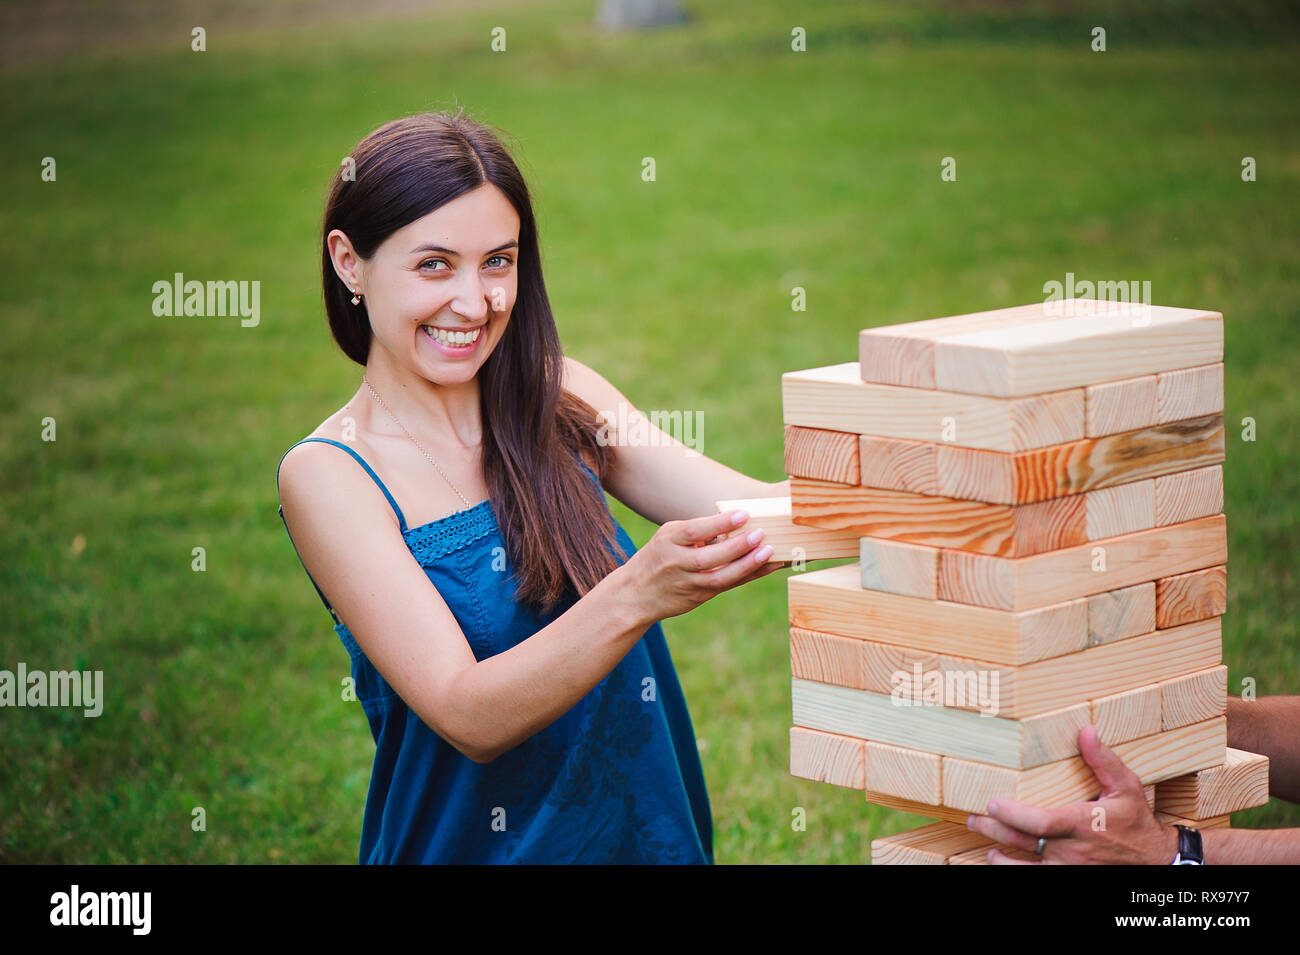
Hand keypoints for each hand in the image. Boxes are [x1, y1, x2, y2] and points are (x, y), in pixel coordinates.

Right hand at [619, 509, 780, 621]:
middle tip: (760, 534)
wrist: (635, 595)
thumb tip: (734, 522)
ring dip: (747, 565)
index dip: (720, 523)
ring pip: (721, 577)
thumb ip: (696, 532)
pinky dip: (750, 575)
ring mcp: (688, 583)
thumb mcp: (668, 537)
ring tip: (768, 552)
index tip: (743, 514)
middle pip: (708, 557)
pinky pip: (728, 585)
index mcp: (668, 541)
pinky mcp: (699, 597)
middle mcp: (677, 563)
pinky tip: (768, 566)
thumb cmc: (658, 557)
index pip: (695, 531)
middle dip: (736, 547)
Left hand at [966, 724, 1180, 864]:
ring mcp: (1069, 869)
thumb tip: (1086, 730)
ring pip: (1025, 868)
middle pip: (1023, 842)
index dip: (1013, 815)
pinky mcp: (1069, 880)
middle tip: (973, 818)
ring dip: (1001, 859)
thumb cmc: (1137, 822)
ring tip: (987, 846)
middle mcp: (1072, 850)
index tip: (993, 803)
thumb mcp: (1126, 787)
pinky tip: (1003, 864)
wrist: (1156, 862)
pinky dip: (1015, 873)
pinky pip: (1036, 879)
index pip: (1041, 823)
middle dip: (994, 830)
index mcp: (1083, 824)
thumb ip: (1103, 761)